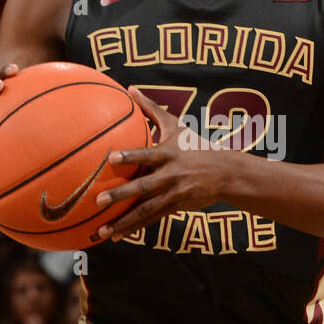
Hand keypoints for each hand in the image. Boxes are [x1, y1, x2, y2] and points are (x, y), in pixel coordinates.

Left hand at [95, 86, 227, 239]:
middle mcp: (169, 175)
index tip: (111, 158)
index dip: (130, 157)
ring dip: (123, 221)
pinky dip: (133, 228)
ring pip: (144, 210)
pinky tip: (115, 235)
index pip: (146, 155)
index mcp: (167, 155)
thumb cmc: (194, 145)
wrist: (225, 172)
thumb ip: (150, 108)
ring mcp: (172, 194)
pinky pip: (151, 219)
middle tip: (99, 200)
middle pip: (142, 186)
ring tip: (101, 230)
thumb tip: (130, 88)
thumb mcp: (175, 125)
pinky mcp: (175, 207)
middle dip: (121, 194)